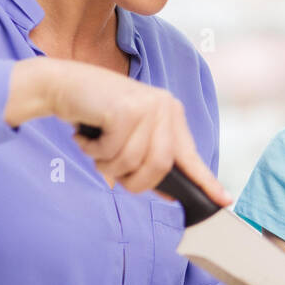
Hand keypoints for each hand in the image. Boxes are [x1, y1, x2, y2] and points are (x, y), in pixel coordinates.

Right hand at [11, 57, 228, 205]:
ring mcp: (147, 106)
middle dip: (134, 181)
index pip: (191, 155)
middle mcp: (164, 107)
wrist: (61, 84)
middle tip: (114, 174)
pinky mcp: (125, 109)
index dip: (206, 181)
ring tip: (96, 149)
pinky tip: (86, 136)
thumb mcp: (129, 135)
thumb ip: (148, 159)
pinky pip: (112, 152)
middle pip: (159, 166)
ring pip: (133, 162)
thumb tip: (169, 193)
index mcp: (170, 113)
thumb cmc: (94, 114)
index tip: (223, 200)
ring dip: (107, 165)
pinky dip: (93, 152)